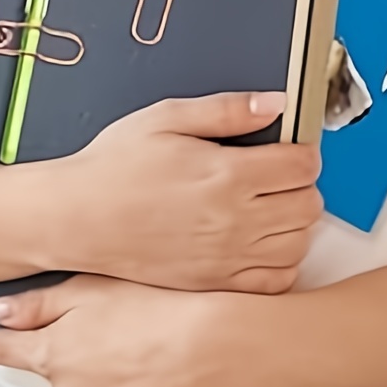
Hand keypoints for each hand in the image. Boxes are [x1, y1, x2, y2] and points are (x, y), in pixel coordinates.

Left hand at [0, 275, 247, 386]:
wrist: (212, 346)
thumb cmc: (157, 305)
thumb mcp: (93, 287)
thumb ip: (40, 303)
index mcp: (55, 351)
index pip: (5, 350)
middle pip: (59, 371)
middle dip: (78, 353)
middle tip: (117, 326)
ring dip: (107, 376)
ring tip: (145, 347)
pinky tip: (156, 373)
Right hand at [59, 92, 321, 293]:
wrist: (77, 218)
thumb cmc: (114, 167)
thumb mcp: (166, 118)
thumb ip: (226, 109)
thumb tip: (274, 103)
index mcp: (227, 175)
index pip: (302, 165)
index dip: (302, 151)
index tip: (287, 149)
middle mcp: (234, 221)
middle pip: (309, 205)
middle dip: (302, 185)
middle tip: (279, 175)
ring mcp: (226, 258)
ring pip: (298, 244)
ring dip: (296, 223)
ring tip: (271, 207)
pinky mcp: (214, 284)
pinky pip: (275, 281)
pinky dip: (280, 263)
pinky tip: (261, 242)